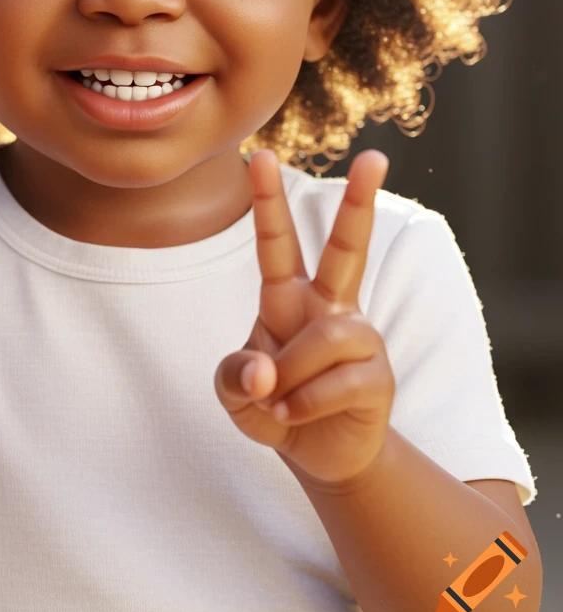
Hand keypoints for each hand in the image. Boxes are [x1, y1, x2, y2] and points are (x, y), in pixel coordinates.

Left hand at [214, 149, 394, 487]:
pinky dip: (305, 403)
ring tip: (277, 402)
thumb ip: (234, 377)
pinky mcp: (378, 377)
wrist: (318, 456)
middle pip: (348, 247)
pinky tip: (293, 416)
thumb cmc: (274, 408)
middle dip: (360, 202)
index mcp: (288, 297)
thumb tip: (265, 371)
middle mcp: (328, 307)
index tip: (260, 155)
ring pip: (327, 336)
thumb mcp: (235, 394)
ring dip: (292, 373)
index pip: (277, 242)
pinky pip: (340, 381)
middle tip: (375, 156)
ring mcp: (359, 339)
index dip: (267, 201)